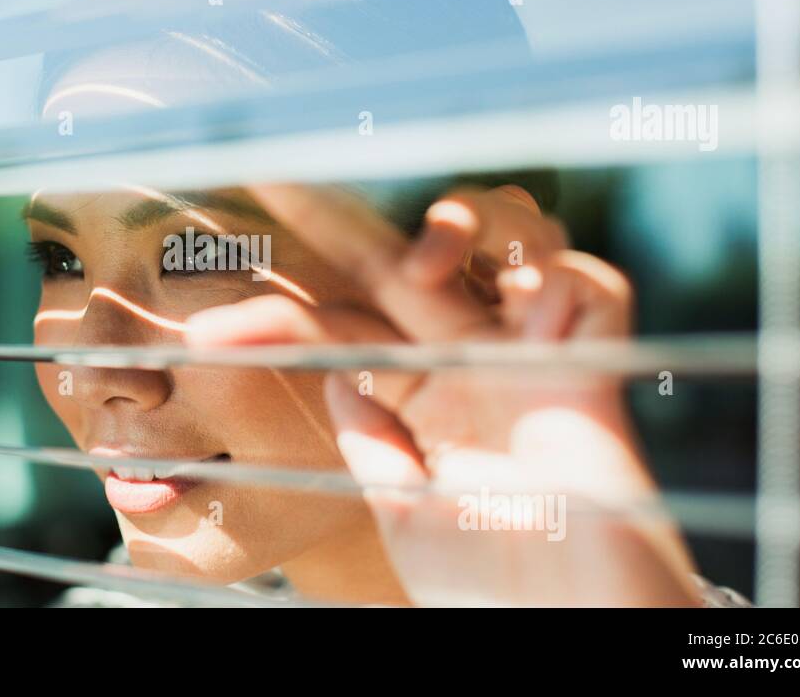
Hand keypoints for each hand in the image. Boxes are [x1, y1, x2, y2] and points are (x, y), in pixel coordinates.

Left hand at [185, 184, 698, 606]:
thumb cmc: (492, 588)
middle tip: (273, 175)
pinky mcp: (595, 370)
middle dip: (336, 216)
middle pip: (399, 263)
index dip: (273, 321)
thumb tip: (338, 375)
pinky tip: (533, 319)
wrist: (568, 626)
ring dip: (463, 224)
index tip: (204, 332)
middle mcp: (470, 362)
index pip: (339, 334)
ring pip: (504, 238)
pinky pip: (591, 287)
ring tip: (429, 264)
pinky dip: (561, 284)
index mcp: (420, 396)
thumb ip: (373, 442)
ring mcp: (531, 359)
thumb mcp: (404, 513)